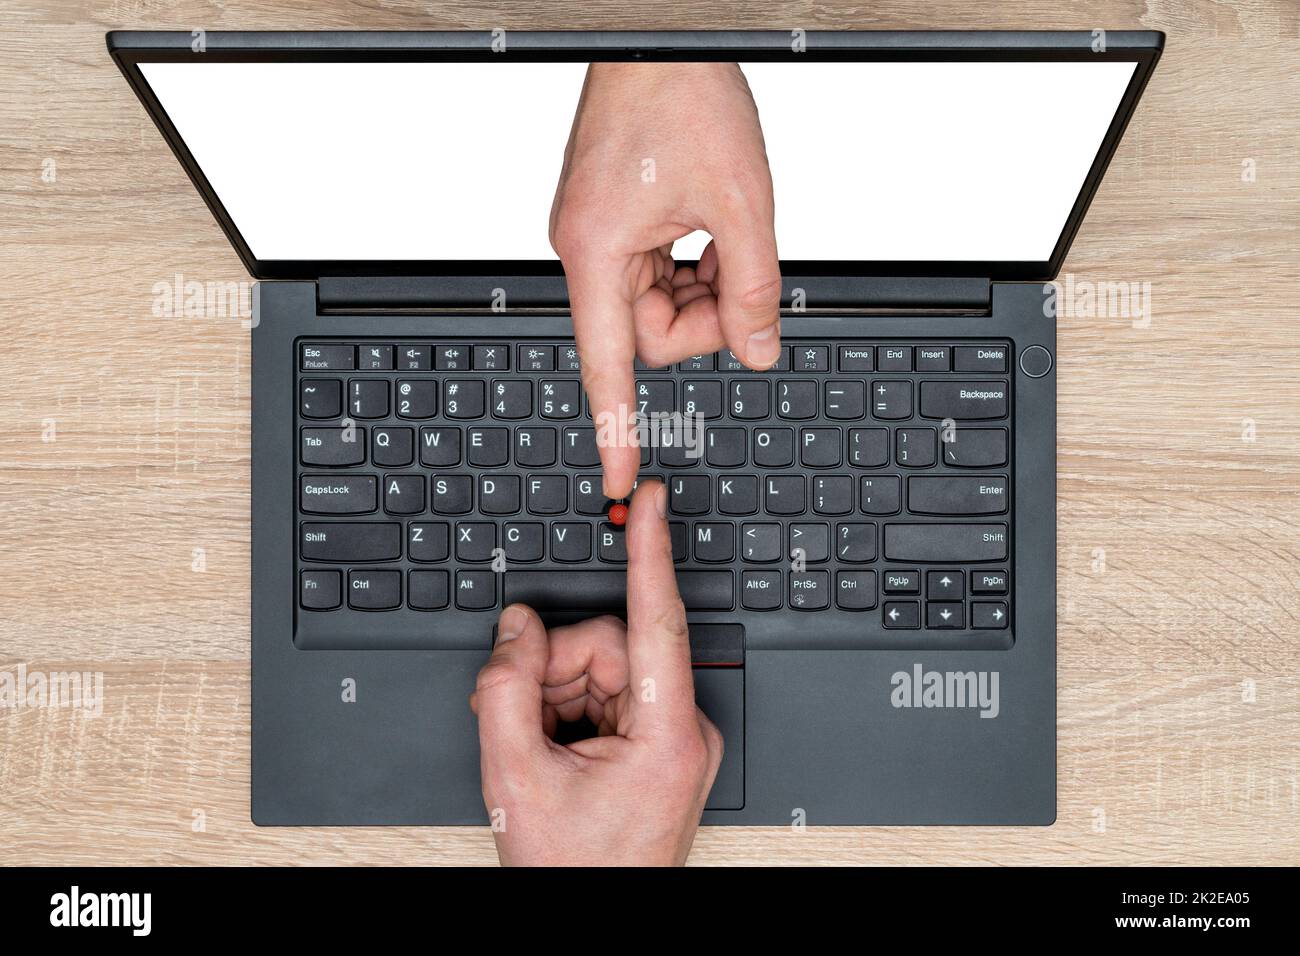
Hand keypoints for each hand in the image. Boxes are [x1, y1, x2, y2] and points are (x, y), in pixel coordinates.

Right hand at [470, 481, 722, 865]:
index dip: (650, 552)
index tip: (648, 501)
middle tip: (513, 714)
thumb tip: (516, 627)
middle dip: (551, 670)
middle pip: (610, 646)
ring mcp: (673, 736)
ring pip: (601, 668)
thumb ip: (505, 687)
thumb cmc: (571, 871)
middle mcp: (683, 729)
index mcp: (668, 736)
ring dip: (552, 695)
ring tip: (533, 746)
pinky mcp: (658, 742)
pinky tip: (550, 746)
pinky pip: (605, 694)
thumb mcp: (514, 777)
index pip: (658, 620)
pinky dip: (565, 710)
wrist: (592, 917)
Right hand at [551, 62, 781, 497]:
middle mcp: (587, 249)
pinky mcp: (616, 222)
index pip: (608, 366)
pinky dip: (696, 264)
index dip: (617, 429)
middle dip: (707, 320)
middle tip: (746, 285)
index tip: (620, 477)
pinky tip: (714, 229)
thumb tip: (760, 349)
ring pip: (659, 305)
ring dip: (706, 287)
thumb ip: (755, 287)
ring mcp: (599, 236)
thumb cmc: (680, 94)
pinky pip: (659, 273)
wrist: (658, 40)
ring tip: (730, 236)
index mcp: (597, 250)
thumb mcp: (743, 201)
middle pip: (650, 335)